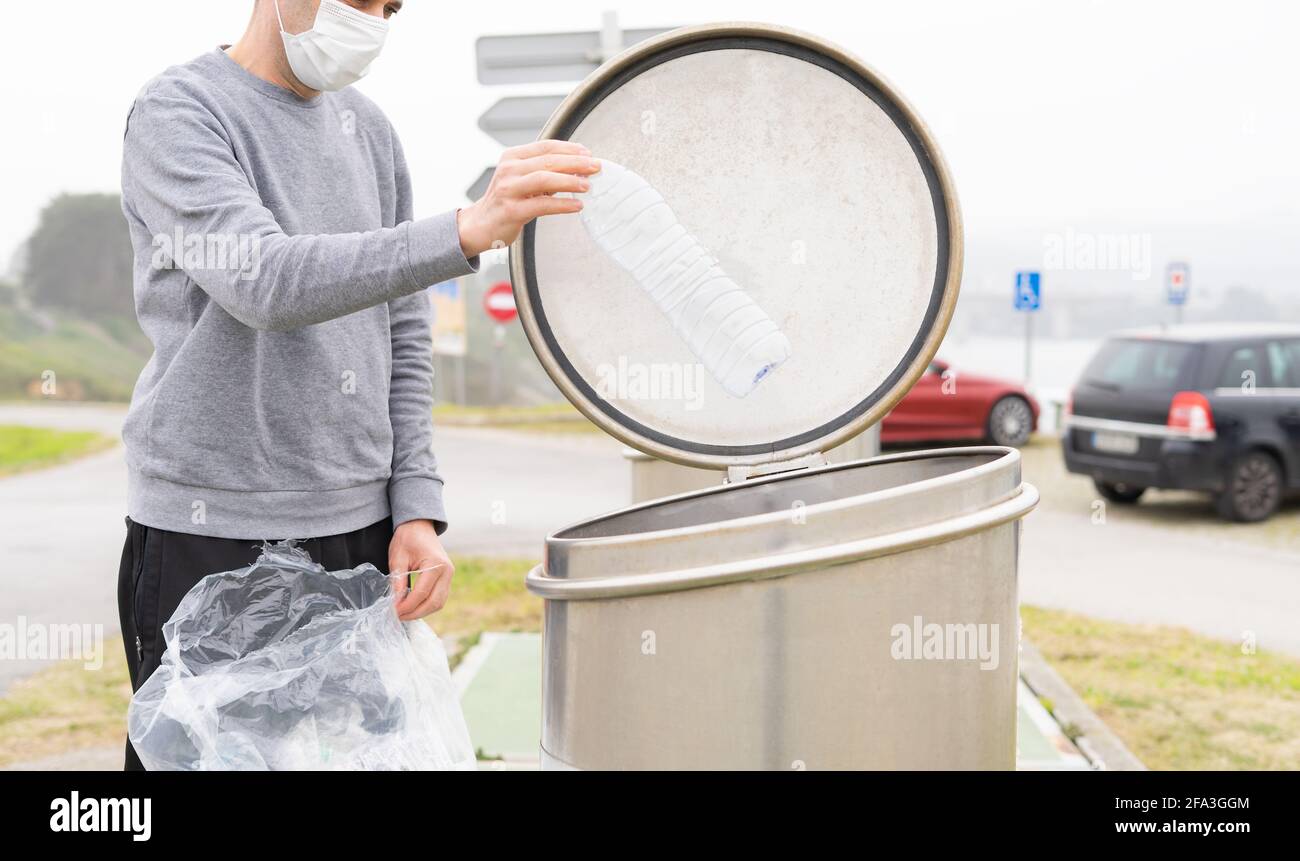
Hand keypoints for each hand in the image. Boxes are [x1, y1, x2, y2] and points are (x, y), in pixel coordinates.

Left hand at [389, 519, 453, 620]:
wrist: (419, 526)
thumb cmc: (407, 539)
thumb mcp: (398, 558)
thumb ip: (398, 581)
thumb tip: (396, 603)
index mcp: (436, 564)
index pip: (421, 593)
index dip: (407, 605)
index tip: (393, 611)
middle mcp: (447, 571)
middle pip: (434, 602)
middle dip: (415, 613)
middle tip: (398, 616)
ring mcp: (449, 575)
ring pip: (439, 603)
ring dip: (422, 611)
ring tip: (405, 614)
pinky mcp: (447, 578)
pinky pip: (439, 598)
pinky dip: (427, 605)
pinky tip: (413, 606)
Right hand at [456, 140, 601, 257]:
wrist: (479, 224)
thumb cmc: (506, 201)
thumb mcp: (522, 179)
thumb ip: (544, 172)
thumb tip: (578, 168)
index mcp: (512, 157)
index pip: (545, 146)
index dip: (569, 148)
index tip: (588, 153)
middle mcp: (509, 170)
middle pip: (548, 161)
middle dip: (576, 162)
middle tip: (596, 166)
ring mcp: (508, 189)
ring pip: (544, 179)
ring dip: (570, 181)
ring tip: (587, 185)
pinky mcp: (512, 210)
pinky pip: (542, 205)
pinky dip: (563, 204)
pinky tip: (577, 205)